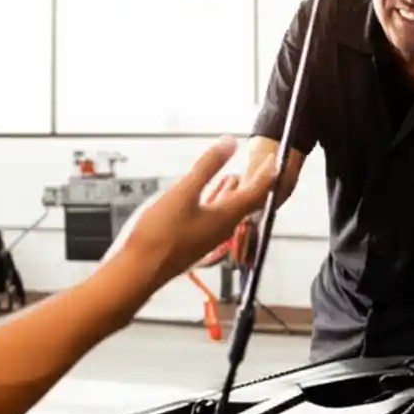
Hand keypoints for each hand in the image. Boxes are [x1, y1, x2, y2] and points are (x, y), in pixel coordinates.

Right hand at [110, 136, 275, 290]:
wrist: (139, 271)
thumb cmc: (160, 235)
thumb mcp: (183, 193)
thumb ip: (207, 167)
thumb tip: (230, 142)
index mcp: (226, 217)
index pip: (256, 192)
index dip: (267, 173)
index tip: (274, 158)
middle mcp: (222, 228)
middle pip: (247, 202)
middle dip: (254, 181)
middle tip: (261, 165)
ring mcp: (208, 235)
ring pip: (229, 210)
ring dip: (234, 191)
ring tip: (235, 175)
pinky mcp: (194, 239)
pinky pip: (214, 216)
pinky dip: (216, 200)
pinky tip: (206, 196)